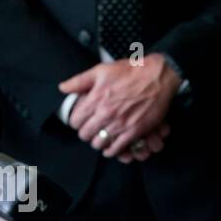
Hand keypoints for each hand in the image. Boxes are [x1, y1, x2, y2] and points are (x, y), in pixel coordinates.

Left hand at [60, 55, 179, 160]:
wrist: (157, 77)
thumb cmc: (129, 72)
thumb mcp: (100, 71)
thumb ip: (79, 81)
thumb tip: (63, 88)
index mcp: (95, 99)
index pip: (75, 120)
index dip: (75, 122)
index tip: (80, 121)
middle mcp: (106, 113)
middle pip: (85, 134)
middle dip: (85, 133)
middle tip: (89, 130)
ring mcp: (120, 123)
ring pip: (99, 143)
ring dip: (97, 142)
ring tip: (99, 137)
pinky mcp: (134, 131)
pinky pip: (117, 148)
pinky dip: (111, 150)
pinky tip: (110, 147)